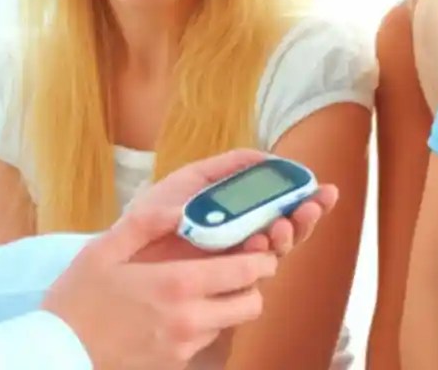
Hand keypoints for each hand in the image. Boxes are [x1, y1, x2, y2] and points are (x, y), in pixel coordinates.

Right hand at [42, 203, 278, 369]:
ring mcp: (184, 348)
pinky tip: (174, 314)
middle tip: (234, 270)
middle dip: (250, 286)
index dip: (259, 258)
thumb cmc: (77, 299)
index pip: (244, 272)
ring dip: (225, 306)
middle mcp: (189, 319)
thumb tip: (184, 208)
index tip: (257, 248)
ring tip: (200, 290)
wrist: (56, 355)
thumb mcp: (104, 249)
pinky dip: (201, 326)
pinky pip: (204, 342)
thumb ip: (148, 223)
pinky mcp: (175, 366)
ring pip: (228, 324)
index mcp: (176, 284)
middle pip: (250, 304)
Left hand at [130, 148, 339, 262]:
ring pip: (274, 247)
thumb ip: (226, 168)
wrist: (121, 256)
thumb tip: (263, 157)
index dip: (299, 190)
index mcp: (235, 205)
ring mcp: (233, 257)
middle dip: (304, 215)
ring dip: (285, 235)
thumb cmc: (150, 214)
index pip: (276, 196)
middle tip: (311, 207)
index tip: (316, 185)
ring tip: (282, 227)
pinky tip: (260, 245)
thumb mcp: (188, 182)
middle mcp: (241, 230)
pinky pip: (252, 271)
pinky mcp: (225, 280)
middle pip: (285, 222)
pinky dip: (260, 257)